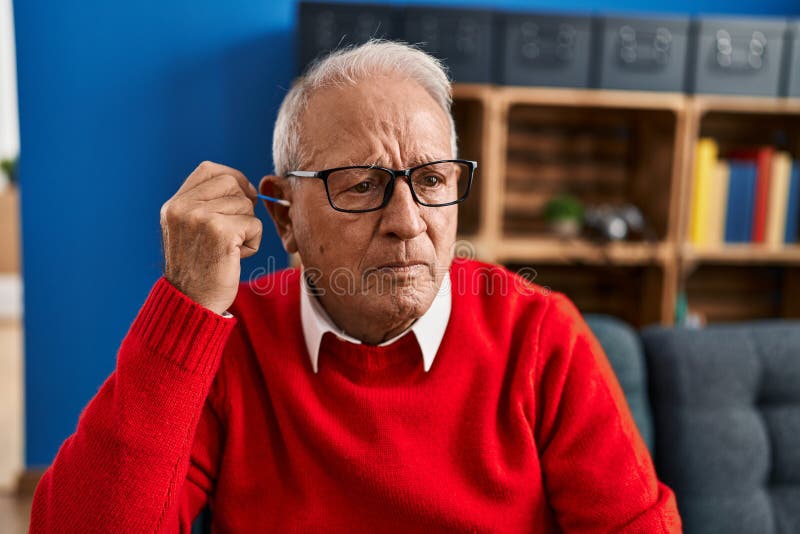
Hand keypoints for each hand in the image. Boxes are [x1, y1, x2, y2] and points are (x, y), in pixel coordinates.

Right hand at [160, 161, 261, 314]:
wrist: (192, 302)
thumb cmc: (198, 269)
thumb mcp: (189, 230)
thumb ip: (204, 205)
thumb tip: (240, 184)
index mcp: (174, 205)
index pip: (208, 169)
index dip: (232, 177)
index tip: (243, 195)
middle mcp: (183, 207)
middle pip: (232, 183)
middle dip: (243, 204)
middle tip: (238, 229)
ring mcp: (200, 217)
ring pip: (245, 204)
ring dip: (247, 227)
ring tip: (230, 248)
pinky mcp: (220, 231)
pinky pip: (254, 224)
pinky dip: (252, 242)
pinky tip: (235, 257)